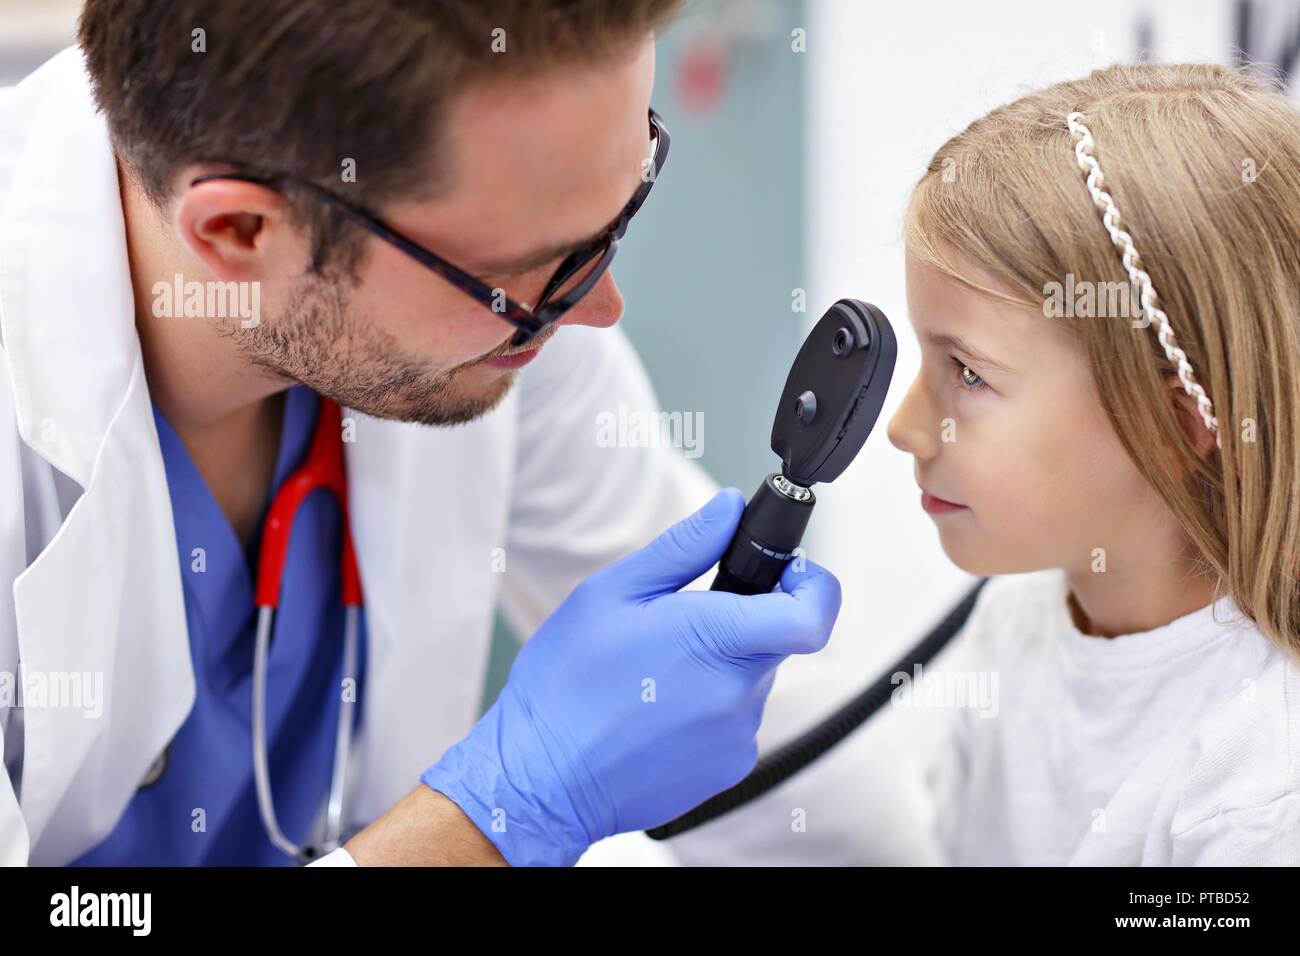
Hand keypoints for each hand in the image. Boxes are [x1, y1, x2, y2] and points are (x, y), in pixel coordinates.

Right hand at [420, 488, 841, 864]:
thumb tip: (728, 510)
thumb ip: (683, 546)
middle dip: (739, 622)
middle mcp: (738, 693)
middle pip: (774, 639)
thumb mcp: (611, 594)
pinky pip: (735, 720)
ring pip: (750, 679)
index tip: (788, 572)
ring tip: (652, 676)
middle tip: (677, 624)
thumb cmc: (564, 686)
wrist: (540, 781)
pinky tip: (654, 711)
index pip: (814, 612)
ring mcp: (737, 737)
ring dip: (718, 667)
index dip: (814, 585)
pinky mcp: (728, 769)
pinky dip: (708, 707)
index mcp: (716, 640)